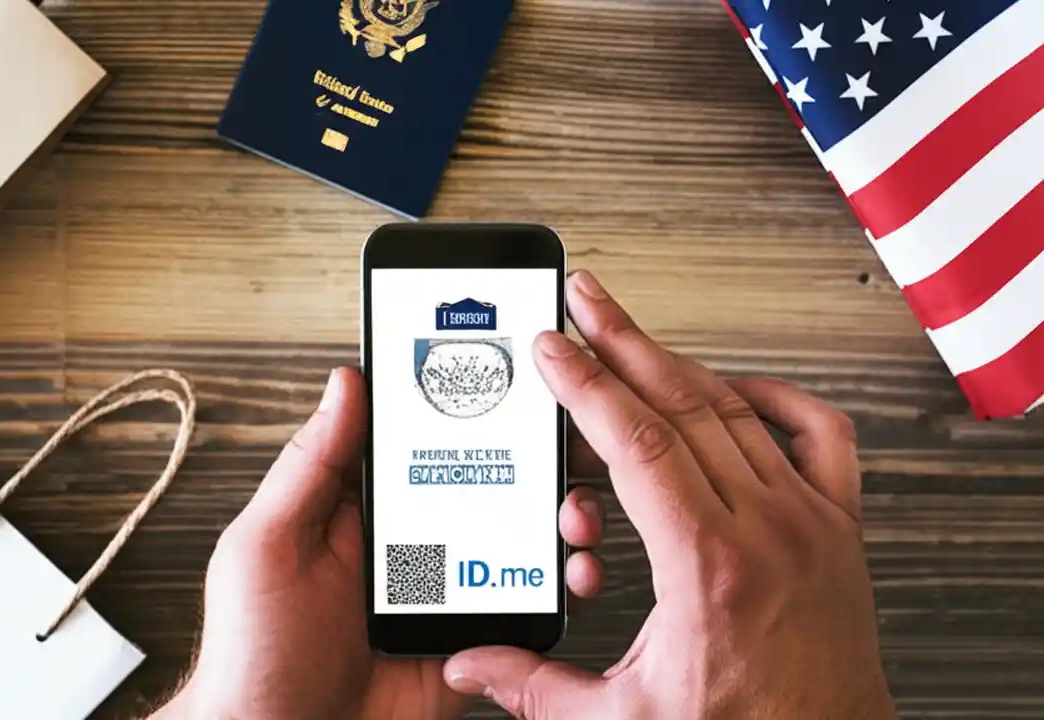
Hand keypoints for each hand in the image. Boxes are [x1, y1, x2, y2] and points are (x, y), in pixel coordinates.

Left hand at [154, 367, 606, 719]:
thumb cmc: (252, 656)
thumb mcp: (265, 546)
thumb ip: (308, 467)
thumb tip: (345, 385)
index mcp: (356, 508)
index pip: (415, 438)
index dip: (459, 404)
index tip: (508, 370)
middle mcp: (406, 540)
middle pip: (481, 480)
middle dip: (530, 458)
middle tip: (568, 439)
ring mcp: (442, 588)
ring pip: (515, 538)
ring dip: (555, 518)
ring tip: (575, 511)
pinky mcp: (469, 638)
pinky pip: (524, 605)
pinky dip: (558, 587)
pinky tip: (573, 572)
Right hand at [443, 270, 895, 718]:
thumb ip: (534, 685)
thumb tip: (471, 662)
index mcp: (710, 569)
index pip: (638, 445)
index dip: (586, 386)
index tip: (555, 347)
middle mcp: (768, 531)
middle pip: (684, 404)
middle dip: (622, 342)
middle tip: (585, 300)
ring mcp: (810, 521)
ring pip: (737, 410)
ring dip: (676, 365)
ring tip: (630, 337)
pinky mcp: (837, 527)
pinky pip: (816, 434)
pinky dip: (772, 398)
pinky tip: (734, 389)